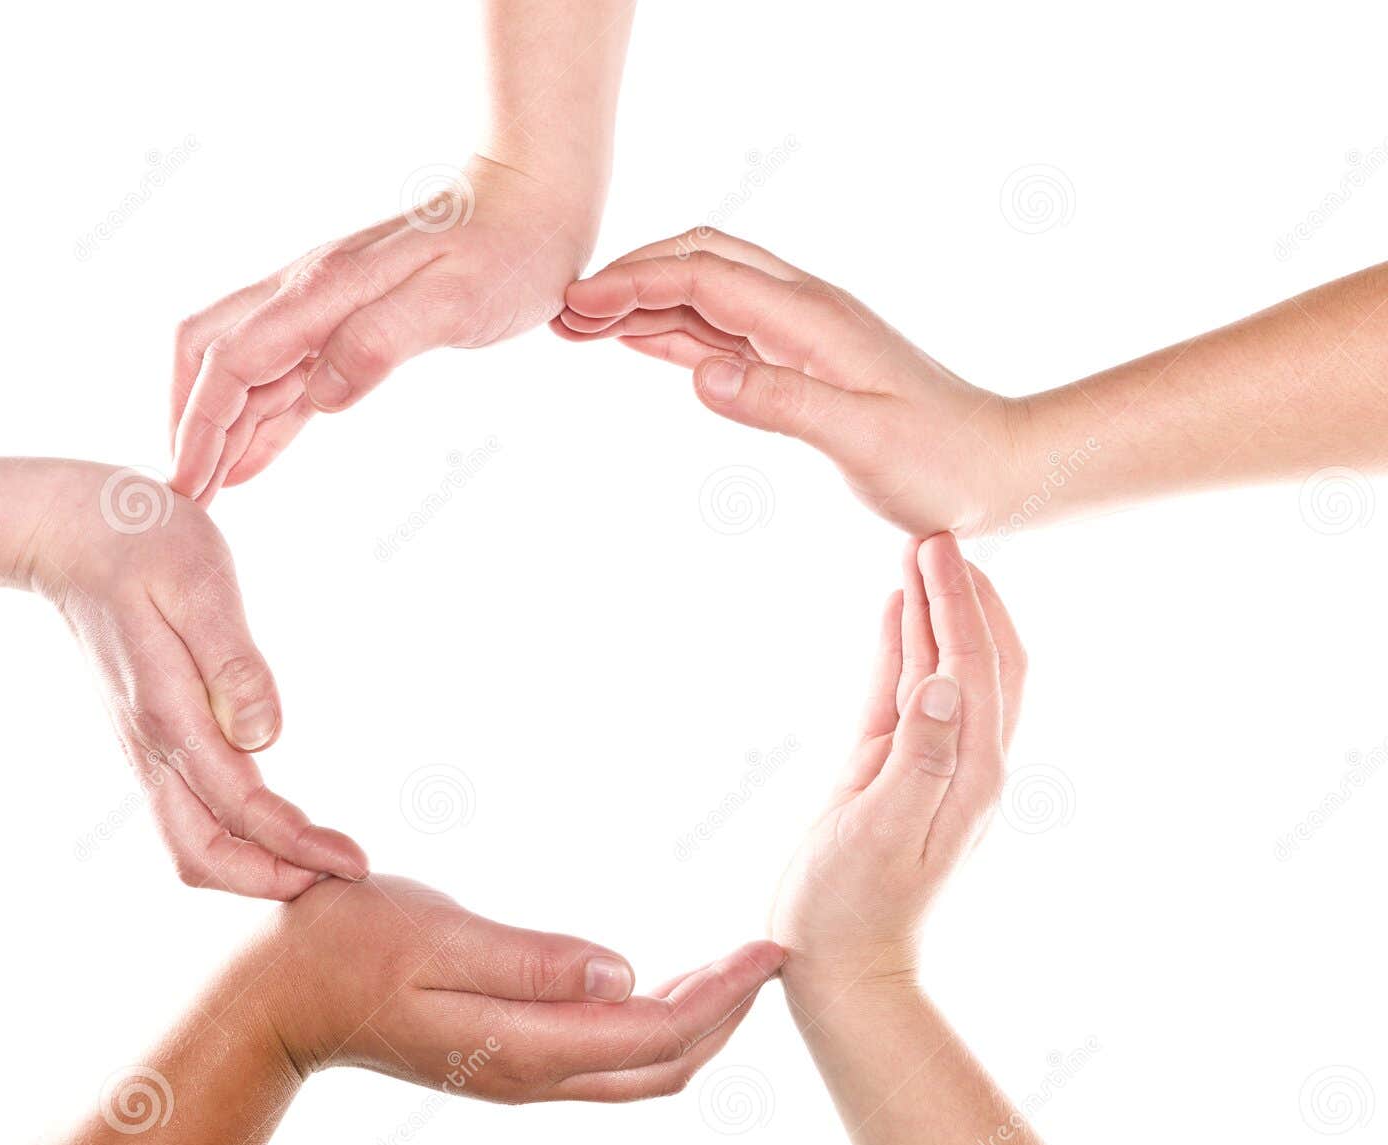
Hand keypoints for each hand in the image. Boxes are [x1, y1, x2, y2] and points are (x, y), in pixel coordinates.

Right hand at [24, 462, 366, 898]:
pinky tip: (277, 827)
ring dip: (252, 867)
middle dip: (272, 880)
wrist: (69, 532)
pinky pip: (188, 814)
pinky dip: (235, 839)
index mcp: (170, 715)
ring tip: (318, 862)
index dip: (299, 845)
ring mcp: (145, 748)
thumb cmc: (145, 544)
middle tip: (341, 873)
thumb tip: (266, 737)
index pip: (241, 807)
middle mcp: (152, 746)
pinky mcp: (150, 738)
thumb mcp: (200, 583)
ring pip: (189, 843)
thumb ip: (233, 663)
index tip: (356, 863)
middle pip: (201, 856)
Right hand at [170, 155, 596, 502]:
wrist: (533, 201)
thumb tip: (321, 394)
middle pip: (212, 357)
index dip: (201, 425)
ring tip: (206, 491)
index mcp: (323, 290)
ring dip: (217, 427)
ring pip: (242, 369)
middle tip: (184, 495)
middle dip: (189, 424)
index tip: (186, 485)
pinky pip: (286, 376)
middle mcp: (308, 294)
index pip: (232, 361)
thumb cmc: (506, 252)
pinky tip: (251, 459)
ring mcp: (323, 307)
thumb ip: (381, 341)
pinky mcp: (347, 322)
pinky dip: (260, 419)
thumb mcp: (454, 301)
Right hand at [252, 874, 784, 1101]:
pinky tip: (661, 986)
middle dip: (726, 1014)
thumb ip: (534, 960)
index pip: (655, 1032)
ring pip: (638, 1067)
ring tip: (733, 970)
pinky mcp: (509, 1058)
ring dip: (696, 1022)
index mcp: (524, 1045)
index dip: (723, 994)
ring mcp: (522, 1073)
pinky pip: (606, 1056)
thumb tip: (625, 971)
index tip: (769, 948)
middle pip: (662, 1063)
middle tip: (768, 956)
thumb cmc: (347, 947)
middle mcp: (533, 1073)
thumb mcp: (438, 937)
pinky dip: (653, 1025)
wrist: (279, 997)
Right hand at [554, 229, 1027, 537]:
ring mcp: (798, 335)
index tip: (575, 305)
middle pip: (699, 264)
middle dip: (628, 277)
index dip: (636, 283)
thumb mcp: (864, 438)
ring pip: (705, 295)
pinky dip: (671, 331)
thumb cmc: (939, 462)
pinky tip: (637, 341)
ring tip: (577, 324)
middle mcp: (801, 313)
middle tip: (561, 311)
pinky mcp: (797, 363)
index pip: (706, 278)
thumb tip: (698, 375)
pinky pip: (722, 332)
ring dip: (642, 302)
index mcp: (812, 320)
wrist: (994, 469)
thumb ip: (781, 402)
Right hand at [770, 532, 1024, 993]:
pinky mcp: (892, 773)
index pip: (975, 668)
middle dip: (964, 595)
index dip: (959, 604)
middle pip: (981, 660)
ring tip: (919, 557)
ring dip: (938, 612)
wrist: (842, 967)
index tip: (937, 547)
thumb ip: (919, 756)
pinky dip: (906, 648)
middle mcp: (963, 763)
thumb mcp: (882, 832)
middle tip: (934, 537)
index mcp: (969, 773)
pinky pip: (905, 695)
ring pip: (945, 670)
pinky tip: (896, 614)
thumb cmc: (854, 909)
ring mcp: (930, 767)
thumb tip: (944, 682)